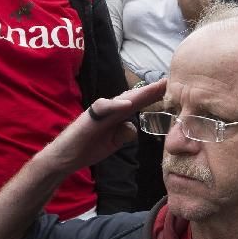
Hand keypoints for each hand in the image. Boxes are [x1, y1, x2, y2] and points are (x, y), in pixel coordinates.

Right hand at [43, 79, 165, 173]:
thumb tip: (133, 127)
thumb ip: (124, 133)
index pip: (139, 104)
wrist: (66, 157)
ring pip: (121, 98)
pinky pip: (103, 108)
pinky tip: (128, 104)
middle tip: (169, 81)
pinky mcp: (89, 117)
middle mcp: (110, 110)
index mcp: (117, 116)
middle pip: (134, 97)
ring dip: (139, 93)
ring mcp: (100, 112)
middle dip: (151, 90)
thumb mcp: (113, 142)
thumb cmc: (88, 147)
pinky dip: (115, 105)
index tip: (171, 91)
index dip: (153, 97)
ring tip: (155, 87)